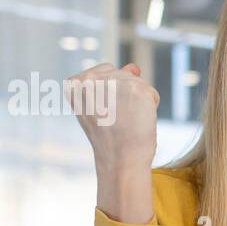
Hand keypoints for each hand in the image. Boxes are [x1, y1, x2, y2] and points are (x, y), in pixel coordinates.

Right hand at [65, 62, 160, 223]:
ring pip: (138, 82)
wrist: (120, 160)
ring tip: (126, 121)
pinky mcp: (135, 88)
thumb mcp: (100, 107)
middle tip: (117, 120)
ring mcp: (113, 81)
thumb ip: (112, 83)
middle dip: (126, 96)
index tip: (104, 113)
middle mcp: (90, 78)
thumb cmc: (109, 138)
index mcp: (75, 83)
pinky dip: (150, 107)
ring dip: (139, 101)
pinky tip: (138, 120)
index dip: (110, 95)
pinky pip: (151, 92)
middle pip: (122, 74)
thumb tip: (134, 66)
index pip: (105, 72)